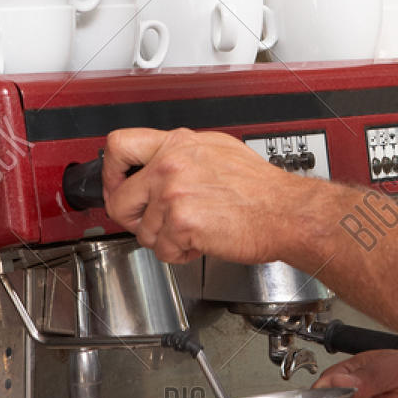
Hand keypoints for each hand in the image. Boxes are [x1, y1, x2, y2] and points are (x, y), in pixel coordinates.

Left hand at [103, 127, 314, 264]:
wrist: (286, 212)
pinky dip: (181, 254)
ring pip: (143, 232)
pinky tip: (201, 241)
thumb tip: (158, 164)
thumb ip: (182, 155)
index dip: (110, 172)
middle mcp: (171, 164)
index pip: (119, 145)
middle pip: (119, 199)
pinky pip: (162, 251)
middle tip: (153, 224)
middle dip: (134, 219)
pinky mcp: (181, 222)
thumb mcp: (217, 150)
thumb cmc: (260, 189)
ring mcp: (174, 192)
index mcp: (178, 143)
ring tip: (194, 230)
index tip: (117, 185)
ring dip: (166, 239)